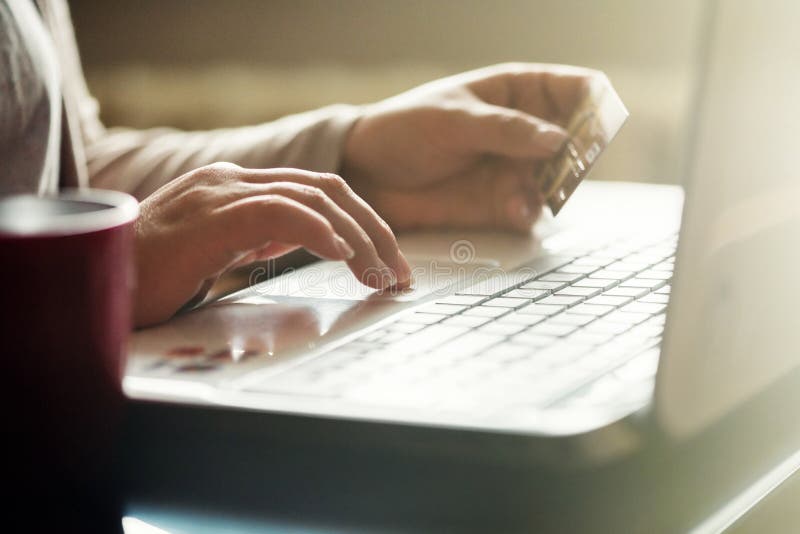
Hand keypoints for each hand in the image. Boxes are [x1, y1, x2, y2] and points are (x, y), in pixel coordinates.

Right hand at [133, 163, 410, 325]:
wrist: (92, 280)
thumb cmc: (151, 277)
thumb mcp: (220, 251)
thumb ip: (263, 236)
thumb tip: (313, 242)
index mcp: (240, 188)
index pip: (319, 192)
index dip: (363, 225)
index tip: (388, 264)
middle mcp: (235, 180)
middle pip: (328, 190)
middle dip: (374, 230)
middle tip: (399, 273)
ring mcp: (222, 193)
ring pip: (313, 198)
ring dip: (358, 238)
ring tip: (382, 276)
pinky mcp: (211, 217)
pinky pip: (278, 213)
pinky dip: (318, 232)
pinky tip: (342, 257)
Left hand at [342, 62, 605, 232]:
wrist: (367, 174)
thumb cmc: (405, 129)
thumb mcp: (453, 121)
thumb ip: (505, 129)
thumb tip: (558, 139)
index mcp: (518, 92)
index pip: (576, 89)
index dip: (595, 104)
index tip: (595, 126)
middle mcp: (525, 130)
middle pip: (579, 139)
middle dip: (582, 154)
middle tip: (572, 166)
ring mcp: (516, 168)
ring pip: (560, 179)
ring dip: (557, 188)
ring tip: (534, 192)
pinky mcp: (502, 203)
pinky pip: (532, 210)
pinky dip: (530, 211)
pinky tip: (516, 210)